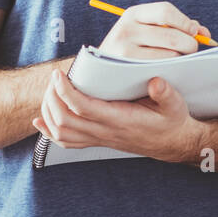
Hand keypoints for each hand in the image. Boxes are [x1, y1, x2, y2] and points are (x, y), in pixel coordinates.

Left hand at [33, 69, 203, 163]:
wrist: (172, 142)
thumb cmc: (171, 120)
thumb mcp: (175, 104)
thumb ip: (165, 93)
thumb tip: (156, 81)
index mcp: (121, 120)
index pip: (83, 107)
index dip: (66, 91)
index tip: (59, 74)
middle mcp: (106, 132)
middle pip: (64, 120)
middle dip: (52, 98)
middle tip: (54, 79)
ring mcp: (99, 138)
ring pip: (61, 132)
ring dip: (49, 112)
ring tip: (50, 91)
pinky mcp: (97, 141)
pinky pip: (66, 141)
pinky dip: (49, 131)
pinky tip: (42, 121)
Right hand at [97, 1, 211, 59]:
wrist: (106, 73)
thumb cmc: (138, 46)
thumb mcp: (152, 30)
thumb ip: (179, 27)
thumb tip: (204, 33)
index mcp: (132, 14)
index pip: (166, 11)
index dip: (185, 22)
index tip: (193, 31)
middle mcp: (126, 30)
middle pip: (173, 36)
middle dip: (190, 44)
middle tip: (192, 50)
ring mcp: (124, 51)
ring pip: (170, 54)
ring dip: (181, 58)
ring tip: (177, 59)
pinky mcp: (128, 70)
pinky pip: (162, 69)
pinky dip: (171, 69)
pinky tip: (168, 69)